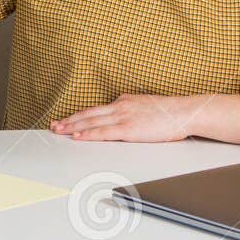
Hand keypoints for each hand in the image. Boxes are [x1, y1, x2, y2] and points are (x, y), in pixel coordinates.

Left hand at [50, 93, 204, 142]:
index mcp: (125, 101)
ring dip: (72, 127)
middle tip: (54, 125)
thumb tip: (125, 119)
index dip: (79, 115)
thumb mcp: (146, 107)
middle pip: (88, 113)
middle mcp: (120, 106)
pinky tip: (77, 137)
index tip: (66, 119)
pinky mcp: (128, 128)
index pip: (96, 109)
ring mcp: (123, 116)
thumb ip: (132, 112)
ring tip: (59, 131)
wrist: (184, 112)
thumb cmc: (170, 114)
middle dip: (69, 120)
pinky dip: (87, 134)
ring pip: (91, 122)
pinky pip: (103, 132)